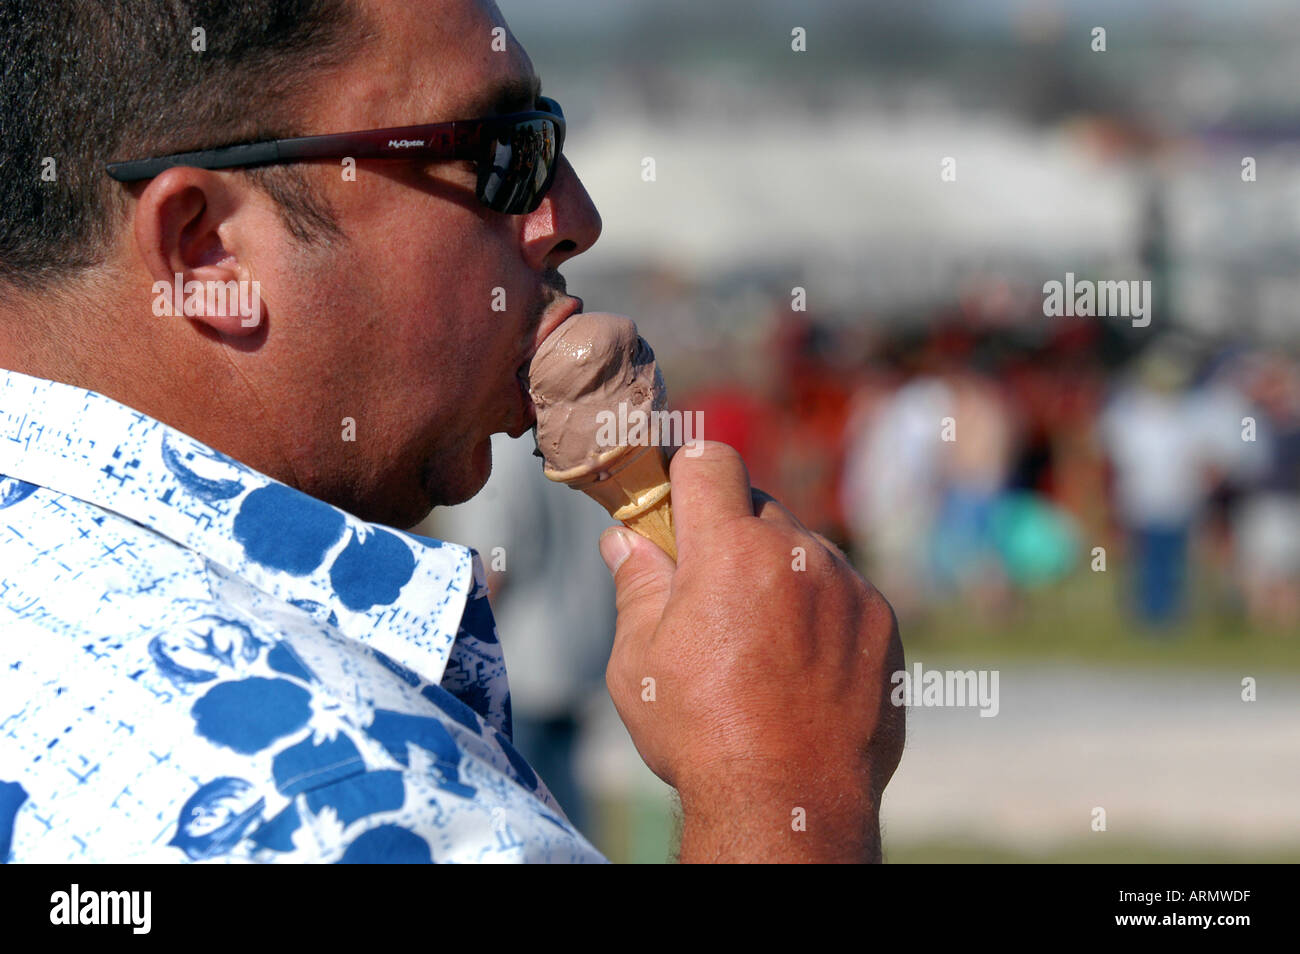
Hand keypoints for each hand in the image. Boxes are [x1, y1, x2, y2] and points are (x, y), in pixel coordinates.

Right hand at [599, 441, 904, 862]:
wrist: (789, 803)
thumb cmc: (702, 733)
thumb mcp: (639, 662)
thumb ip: (636, 585)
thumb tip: (625, 539)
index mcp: (729, 550)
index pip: (710, 460)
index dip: (686, 476)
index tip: (676, 509)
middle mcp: (798, 552)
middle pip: (757, 507)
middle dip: (730, 536)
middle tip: (710, 595)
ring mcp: (849, 585)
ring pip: (803, 550)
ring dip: (779, 574)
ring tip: (760, 646)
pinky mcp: (883, 621)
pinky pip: (843, 591)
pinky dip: (820, 611)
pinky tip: (801, 667)